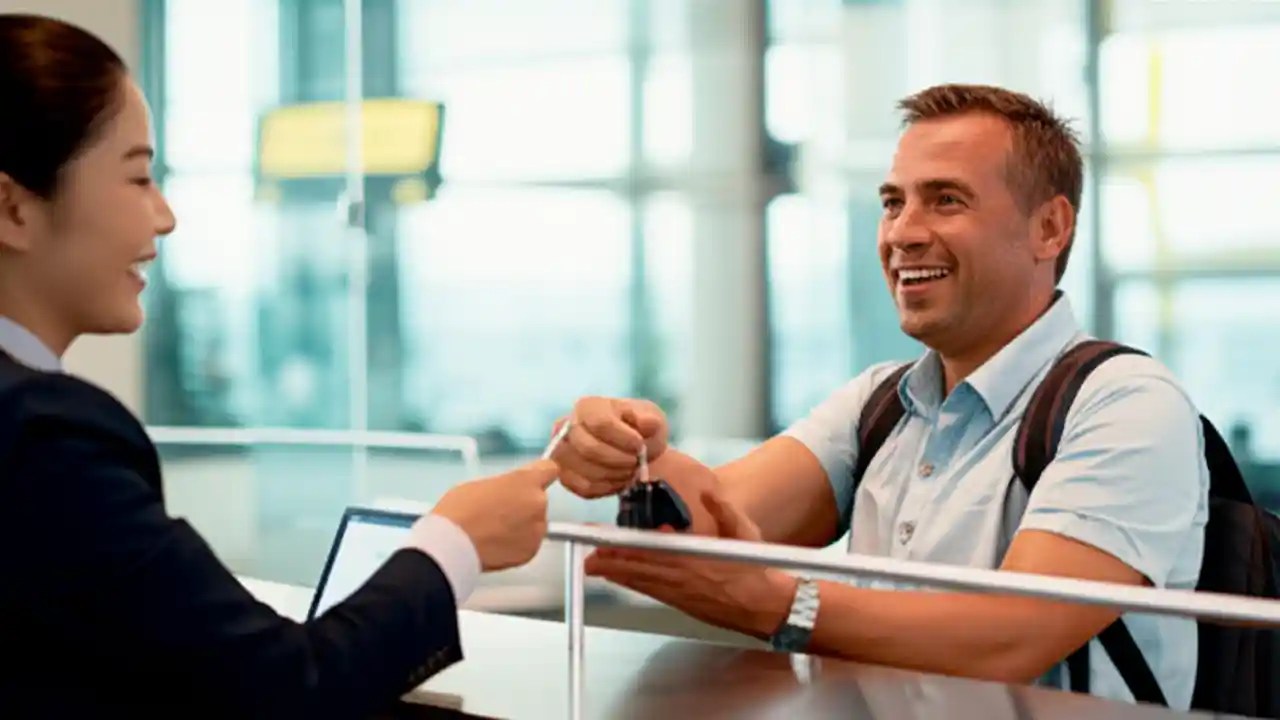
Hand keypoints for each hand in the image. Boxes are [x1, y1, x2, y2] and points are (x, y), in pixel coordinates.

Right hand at [432, 460, 555, 570]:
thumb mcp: (482, 484)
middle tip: (500, 512)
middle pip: (538, 499)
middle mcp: (538, 503)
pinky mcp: (531, 551)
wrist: (454, 544)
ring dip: (523, 525)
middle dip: (524, 504)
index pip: (550, 469)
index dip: (540, 474)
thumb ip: (507, 484)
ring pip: (535, 523)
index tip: (534, 479)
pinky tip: (497, 544)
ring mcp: (537, 529)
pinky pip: (529, 543)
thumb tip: (511, 490)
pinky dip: (518, 544)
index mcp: (527, 481)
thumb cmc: (460, 511)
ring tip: (495, 531)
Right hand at [551, 396, 668, 498]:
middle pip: (589, 448)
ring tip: (630, 470)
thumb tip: (647, 422)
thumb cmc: (638, 429)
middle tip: (635, 461)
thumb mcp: (651, 418)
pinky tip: (619, 480)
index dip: (624, 438)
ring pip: (586, 471)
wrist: (630, 449)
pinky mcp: (566, 476)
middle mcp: (567, 427)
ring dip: (615, 475)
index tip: (640, 445)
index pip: (600, 423)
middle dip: (619, 459)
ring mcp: (562, 452)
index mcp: (587, 407)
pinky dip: (608, 487)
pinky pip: (585, 488)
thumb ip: (649, 419)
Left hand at [585, 487, 796, 638]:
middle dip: (610, 563)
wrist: (766, 607)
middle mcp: (682, 579)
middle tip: (588, 556)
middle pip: (638, 570)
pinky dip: (634, 584)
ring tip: (596, 566)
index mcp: (693, 560)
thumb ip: (725, 511)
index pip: (650, 554)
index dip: (623, 550)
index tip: (603, 545)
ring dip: (618, 574)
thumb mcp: (746, 533)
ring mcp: (680, 594)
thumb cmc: (757, 570)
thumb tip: (709, 493)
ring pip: (641, 583)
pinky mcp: (683, 603)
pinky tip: (624, 578)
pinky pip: (652, 592)